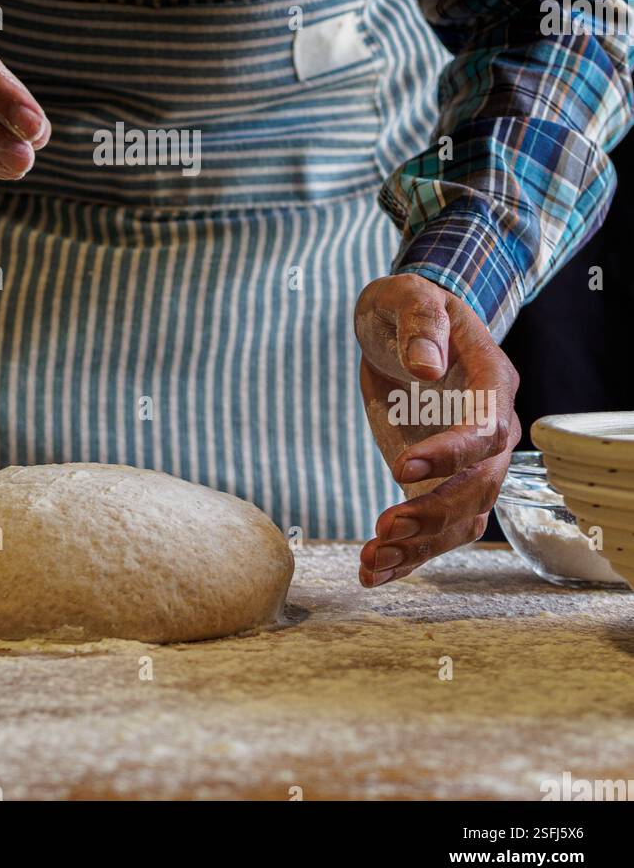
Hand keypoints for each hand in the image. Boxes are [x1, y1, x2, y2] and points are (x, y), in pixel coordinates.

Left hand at [354, 272, 519, 585]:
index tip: (402, 470)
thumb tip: (424, 368)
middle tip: (383, 528)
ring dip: (421, 545)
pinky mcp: (443, 480)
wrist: (403, 327)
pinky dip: (410, 555)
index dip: (451, 454)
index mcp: (492, 381)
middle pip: (479, 485)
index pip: (486, 429)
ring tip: (372, 559)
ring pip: (463, 517)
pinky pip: (440, 527)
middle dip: (433, 512)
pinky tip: (374, 571)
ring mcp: (472, 460)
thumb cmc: (407, 305)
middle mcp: (494, 427)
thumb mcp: (407, 296)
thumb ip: (420, 324)